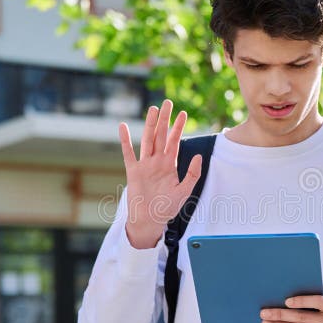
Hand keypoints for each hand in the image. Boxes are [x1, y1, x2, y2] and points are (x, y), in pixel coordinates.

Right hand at [119, 99, 201, 248]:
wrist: (150, 220)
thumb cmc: (168, 208)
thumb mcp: (185, 191)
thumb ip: (192, 174)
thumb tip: (199, 156)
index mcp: (170, 165)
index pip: (175, 141)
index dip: (179, 127)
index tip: (183, 113)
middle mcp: (157, 162)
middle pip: (161, 136)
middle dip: (164, 119)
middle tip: (167, 102)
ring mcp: (144, 165)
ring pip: (147, 140)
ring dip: (150, 124)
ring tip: (152, 109)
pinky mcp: (133, 171)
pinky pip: (128, 153)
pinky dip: (125, 140)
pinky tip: (122, 126)